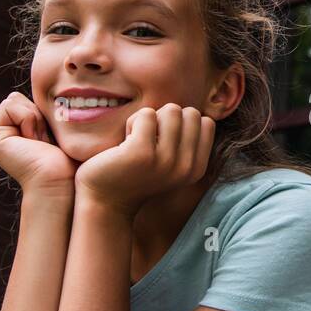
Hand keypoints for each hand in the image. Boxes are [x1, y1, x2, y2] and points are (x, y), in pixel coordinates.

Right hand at [0, 92, 77, 197]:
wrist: (61, 181)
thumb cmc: (68, 158)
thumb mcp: (56, 128)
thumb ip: (44, 111)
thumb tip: (53, 90)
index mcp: (12, 129)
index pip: (25, 98)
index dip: (42, 112)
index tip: (49, 138)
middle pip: (18, 97)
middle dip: (37, 114)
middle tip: (44, 141)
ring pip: (14, 99)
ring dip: (35, 119)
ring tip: (40, 143)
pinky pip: (11, 106)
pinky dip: (29, 120)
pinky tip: (33, 142)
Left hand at [75, 104, 216, 217]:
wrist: (105, 201)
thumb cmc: (136, 173)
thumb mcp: (171, 162)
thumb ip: (186, 140)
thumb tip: (192, 111)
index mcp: (196, 169)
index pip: (205, 122)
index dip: (183, 124)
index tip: (164, 142)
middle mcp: (186, 167)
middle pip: (191, 113)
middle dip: (169, 119)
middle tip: (150, 139)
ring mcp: (166, 160)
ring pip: (172, 110)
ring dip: (151, 119)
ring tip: (138, 140)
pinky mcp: (142, 153)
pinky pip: (147, 114)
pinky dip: (133, 121)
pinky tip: (125, 143)